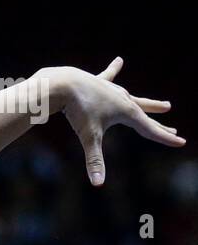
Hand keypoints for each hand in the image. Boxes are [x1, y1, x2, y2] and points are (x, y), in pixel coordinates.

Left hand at [47, 58, 184, 186]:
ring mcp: (111, 89)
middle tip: (173, 130)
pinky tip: (119, 60)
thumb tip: (97, 184)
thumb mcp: (88, 136)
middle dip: (158, 125)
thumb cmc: (77, 110)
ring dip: (148, 104)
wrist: (63, 84)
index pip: (149, 130)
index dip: (165, 138)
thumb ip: (94, 160)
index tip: (181, 143)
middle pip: (145, 116)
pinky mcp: (97, 82)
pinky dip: (114, 69)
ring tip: (164, 105)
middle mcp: (123, 99)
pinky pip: (109, 76)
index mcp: (127, 112)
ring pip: (133, 98)